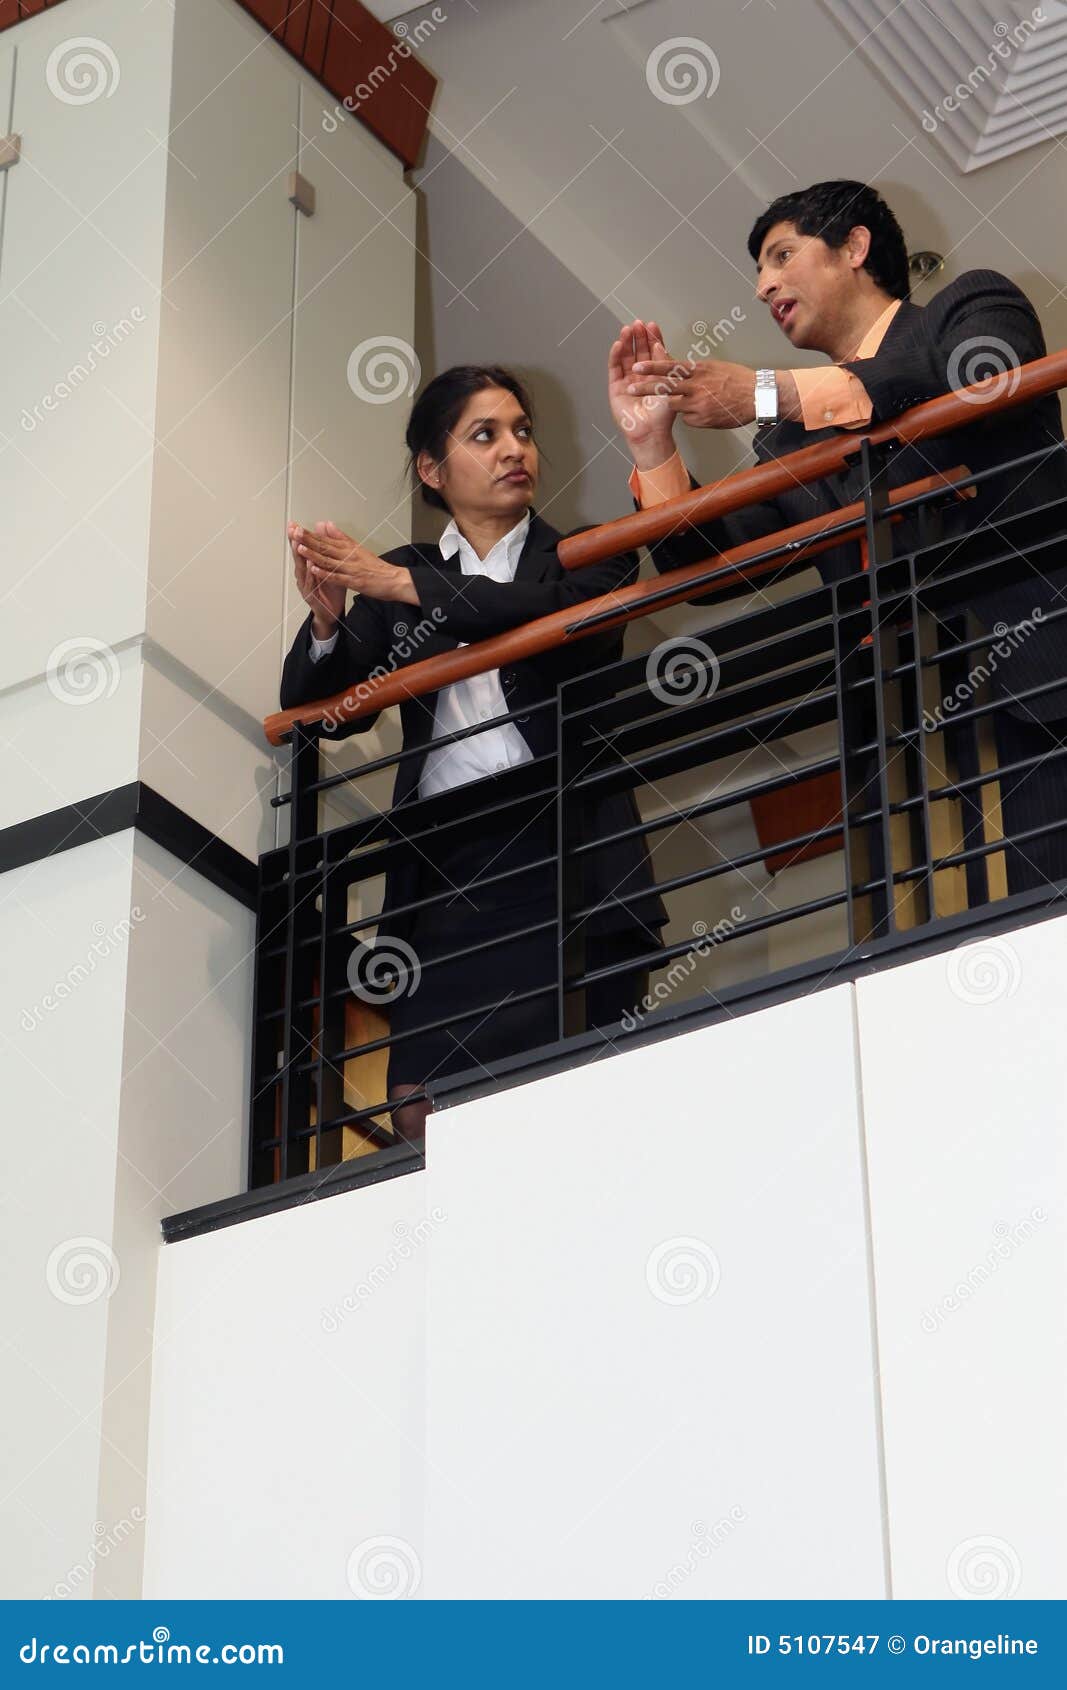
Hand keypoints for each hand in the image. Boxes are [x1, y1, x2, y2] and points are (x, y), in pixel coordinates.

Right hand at [289, 521, 345, 637]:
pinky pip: (310, 583)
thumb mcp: (329, 567)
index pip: (301, 550)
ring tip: (297, 545)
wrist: (332, 612)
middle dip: (295, 543)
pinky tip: (310, 566)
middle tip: (293, 530)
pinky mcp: (310, 596)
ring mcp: (305, 586)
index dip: (297, 537)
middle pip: (298, 557)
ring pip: (301, 569)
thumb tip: (322, 534)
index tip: (294, 525)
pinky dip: (310, 574)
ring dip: (299, 557)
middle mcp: (303, 576)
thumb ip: (325, 550)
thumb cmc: (330, 590)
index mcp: (308, 568)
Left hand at [290, 521, 417, 618]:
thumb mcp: (358, 548)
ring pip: (329, 560)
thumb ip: (341, 537)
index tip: (297, 527)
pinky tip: (315, 569)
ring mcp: (351, 568)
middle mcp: (348, 556)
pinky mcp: (354, 581)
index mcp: (348, 547)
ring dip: (314, 554)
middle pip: (325, 546)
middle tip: (294, 532)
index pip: (325, 539)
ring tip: (300, 547)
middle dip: (308, 539)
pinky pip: (337, 577)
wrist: (394, 580)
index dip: (310, 534)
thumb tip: (327, 524)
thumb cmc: (375, 566)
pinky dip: (325, 572)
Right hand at [609, 319, 678, 466]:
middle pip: (638, 351)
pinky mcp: (615, 387)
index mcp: (655, 375)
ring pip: (626, 357)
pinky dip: (615, 355)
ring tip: (628, 329)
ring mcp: (628, 381)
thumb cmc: (663, 414)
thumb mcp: (668, 384)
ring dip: (627, 342)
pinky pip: (614, 368)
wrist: (651, 431)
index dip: (652, 338)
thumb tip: (660, 345)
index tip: (653, 325)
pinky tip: (618, 344)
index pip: (653, 352)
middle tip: (639, 323)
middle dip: (639, 337)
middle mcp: (641, 376)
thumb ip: (664, 365)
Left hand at [627, 358, 758, 429]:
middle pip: (665, 386)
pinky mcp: (702, 419)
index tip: (637, 366)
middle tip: (630, 388)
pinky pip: (687, 419)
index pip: (670, 367)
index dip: (652, 367)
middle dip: (645, 388)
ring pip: (673, 404)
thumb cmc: (737, 380)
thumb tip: (677, 371)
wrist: (757, 396)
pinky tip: (703, 413)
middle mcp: (696, 385)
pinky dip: (690, 416)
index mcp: (699, 369)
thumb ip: (694, 371)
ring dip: (669, 404)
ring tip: (661, 406)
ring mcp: (698, 404)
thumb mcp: (714, 367)